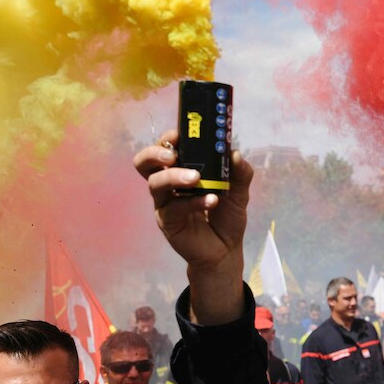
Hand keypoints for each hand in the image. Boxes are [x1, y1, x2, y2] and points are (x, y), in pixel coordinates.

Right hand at [133, 130, 252, 272]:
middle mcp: (167, 185)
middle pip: (144, 163)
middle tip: (175, 155)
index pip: (165, 149)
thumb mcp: (239, 192)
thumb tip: (235, 153)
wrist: (226, 250)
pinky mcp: (168, 222)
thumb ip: (240, 173)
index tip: (181, 133)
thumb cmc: (226, 217)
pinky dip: (193, 201)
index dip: (168, 139)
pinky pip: (174, 208)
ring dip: (175, 176)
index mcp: (180, 171)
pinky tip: (211, 201)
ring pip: (156, 184)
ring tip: (196, 178)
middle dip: (155, 153)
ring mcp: (165, 204)